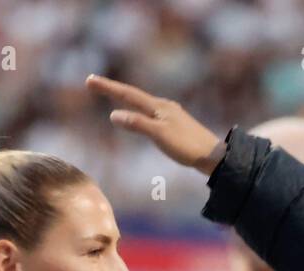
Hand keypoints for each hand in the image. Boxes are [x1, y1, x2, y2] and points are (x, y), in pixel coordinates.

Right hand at [85, 74, 225, 174]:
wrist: (214, 157)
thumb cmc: (188, 147)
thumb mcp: (160, 136)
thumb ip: (138, 124)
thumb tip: (114, 115)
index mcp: (159, 107)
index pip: (128, 94)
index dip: (108, 87)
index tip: (89, 79)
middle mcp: (164, 106)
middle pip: (134, 95)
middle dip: (113, 90)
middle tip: (93, 83)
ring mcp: (171, 115)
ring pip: (143, 103)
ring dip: (125, 97)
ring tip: (112, 92)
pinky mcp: (176, 125)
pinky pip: (150, 113)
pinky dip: (138, 110)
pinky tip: (143, 113)